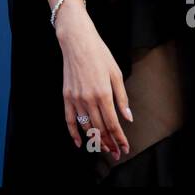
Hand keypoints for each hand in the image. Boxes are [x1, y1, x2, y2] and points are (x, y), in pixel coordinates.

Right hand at [54, 0, 132, 158]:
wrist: (77, 42)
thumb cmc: (99, 55)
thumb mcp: (116, 74)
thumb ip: (122, 98)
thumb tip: (128, 117)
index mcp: (103, 94)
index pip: (113, 124)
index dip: (120, 138)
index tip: (125, 148)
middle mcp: (89, 99)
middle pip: (100, 128)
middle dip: (109, 143)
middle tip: (116, 153)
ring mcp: (76, 98)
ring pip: (86, 126)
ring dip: (95, 140)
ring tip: (103, 148)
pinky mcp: (66, 96)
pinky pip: (69, 119)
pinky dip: (73, 133)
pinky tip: (80, 142)